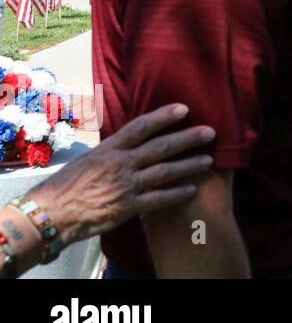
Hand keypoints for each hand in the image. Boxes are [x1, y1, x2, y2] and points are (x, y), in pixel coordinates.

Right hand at [24, 104, 214, 245]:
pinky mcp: (127, 207)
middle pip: (160, 147)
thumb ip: (113, 150)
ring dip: (189, 165)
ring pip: (165, 172)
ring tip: (208, 160)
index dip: (163, 116)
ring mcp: (124, 185)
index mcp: (109, 149)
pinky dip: (177, 194)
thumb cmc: (66, 185)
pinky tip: (193, 189)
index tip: (184, 108)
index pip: (140, 127)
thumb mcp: (89, 159)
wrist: (50, 214)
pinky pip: (158, 200)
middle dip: (188, 138)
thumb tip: (133, 140)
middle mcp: (119, 164)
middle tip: (210, 132)